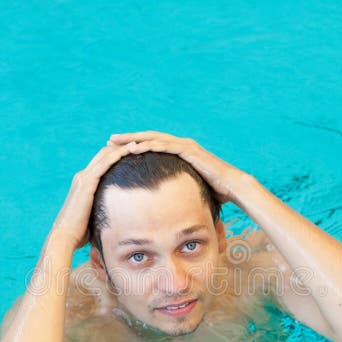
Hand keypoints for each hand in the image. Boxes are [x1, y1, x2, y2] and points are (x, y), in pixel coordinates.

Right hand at [51, 142, 137, 248]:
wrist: (65, 237)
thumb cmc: (79, 233)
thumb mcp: (95, 217)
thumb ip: (105, 210)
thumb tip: (119, 218)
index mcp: (84, 184)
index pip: (101, 163)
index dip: (115, 156)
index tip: (132, 153)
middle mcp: (82, 177)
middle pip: (103, 155)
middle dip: (120, 147)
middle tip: (138, 143)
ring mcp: (83, 179)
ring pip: (104, 156)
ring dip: (121, 148)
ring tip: (138, 143)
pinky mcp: (86, 183)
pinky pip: (104, 164)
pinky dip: (117, 155)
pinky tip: (130, 151)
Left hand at [107, 131, 251, 203]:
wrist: (232, 187)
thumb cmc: (213, 190)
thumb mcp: (188, 186)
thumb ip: (175, 187)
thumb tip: (163, 203)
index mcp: (179, 151)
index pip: (152, 145)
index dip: (134, 145)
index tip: (115, 148)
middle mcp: (181, 144)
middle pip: (149, 137)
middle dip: (129, 138)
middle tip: (109, 139)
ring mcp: (185, 145)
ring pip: (154, 138)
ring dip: (134, 139)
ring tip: (116, 141)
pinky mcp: (189, 150)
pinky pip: (165, 146)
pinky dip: (149, 145)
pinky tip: (134, 148)